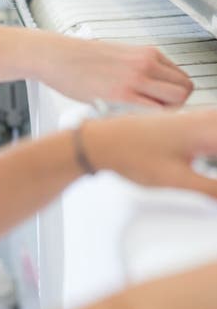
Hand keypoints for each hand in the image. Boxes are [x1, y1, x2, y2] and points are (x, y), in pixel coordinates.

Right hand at [38, 33, 192, 106]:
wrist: (55, 55)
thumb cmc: (79, 58)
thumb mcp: (119, 54)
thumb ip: (140, 68)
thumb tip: (153, 85)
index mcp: (146, 53)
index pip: (181, 77)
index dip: (175, 93)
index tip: (164, 102)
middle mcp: (145, 63)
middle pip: (185, 89)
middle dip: (177, 104)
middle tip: (158, 112)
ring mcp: (135, 78)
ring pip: (176, 100)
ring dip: (166, 112)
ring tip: (144, 117)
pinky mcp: (121, 94)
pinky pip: (155, 110)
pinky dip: (152, 118)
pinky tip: (134, 119)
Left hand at [84, 108, 216, 197]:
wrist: (102, 141)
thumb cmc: (132, 155)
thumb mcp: (177, 180)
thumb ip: (212, 190)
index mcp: (205, 128)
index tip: (216, 185)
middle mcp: (202, 118)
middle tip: (210, 173)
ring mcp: (193, 119)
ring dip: (214, 151)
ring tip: (204, 165)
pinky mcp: (185, 124)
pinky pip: (212, 129)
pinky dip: (213, 143)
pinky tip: (205, 157)